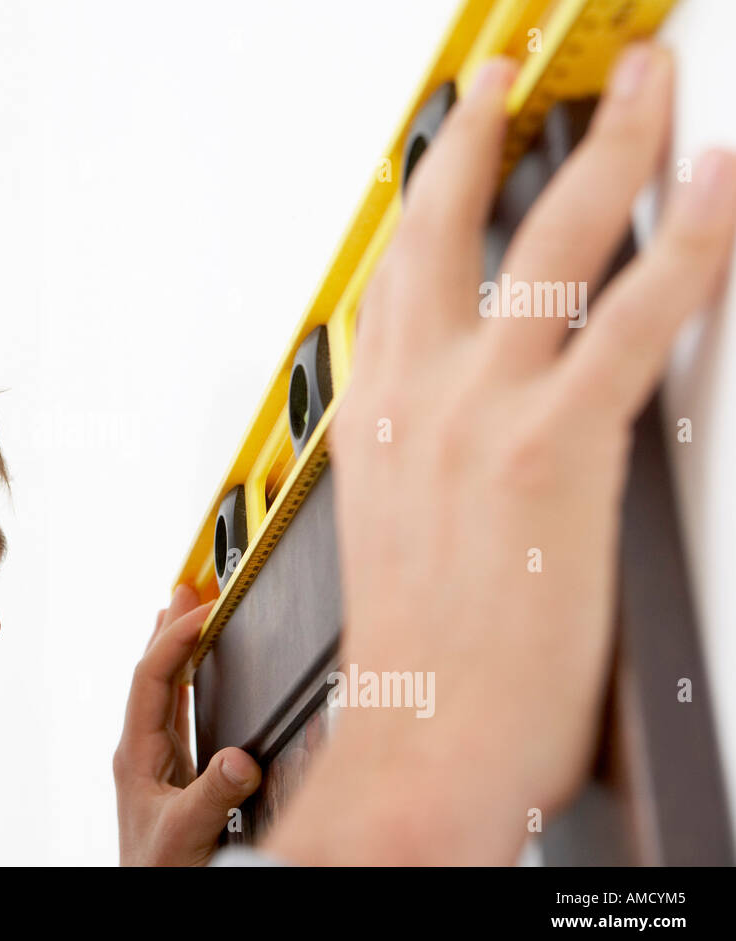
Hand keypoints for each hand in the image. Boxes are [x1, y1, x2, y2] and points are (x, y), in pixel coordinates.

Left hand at [114, 583, 261, 864]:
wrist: (150, 894)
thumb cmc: (159, 871)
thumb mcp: (187, 832)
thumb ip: (214, 795)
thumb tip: (241, 757)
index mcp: (137, 754)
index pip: (151, 677)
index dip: (175, 637)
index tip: (203, 609)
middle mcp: (142, 750)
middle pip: (153, 673)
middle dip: (169, 628)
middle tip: (186, 589)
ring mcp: (156, 760)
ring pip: (165, 690)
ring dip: (178, 649)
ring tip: (189, 614)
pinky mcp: (173, 774)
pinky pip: (179, 714)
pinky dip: (190, 682)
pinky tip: (197, 674)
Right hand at [263, 44, 735, 863]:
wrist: (420, 738)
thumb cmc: (414, 650)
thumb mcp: (397, 524)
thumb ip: (423, 444)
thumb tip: (459, 412)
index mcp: (372, 417)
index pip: (394, 271)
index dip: (422, 186)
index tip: (445, 138)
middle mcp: (415, 398)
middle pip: (448, 223)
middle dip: (488, 128)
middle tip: (516, 69)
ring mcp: (481, 416)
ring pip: (549, 243)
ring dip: (604, 144)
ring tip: (638, 83)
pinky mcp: (555, 451)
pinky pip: (638, 316)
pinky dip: (691, 240)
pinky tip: (718, 187)